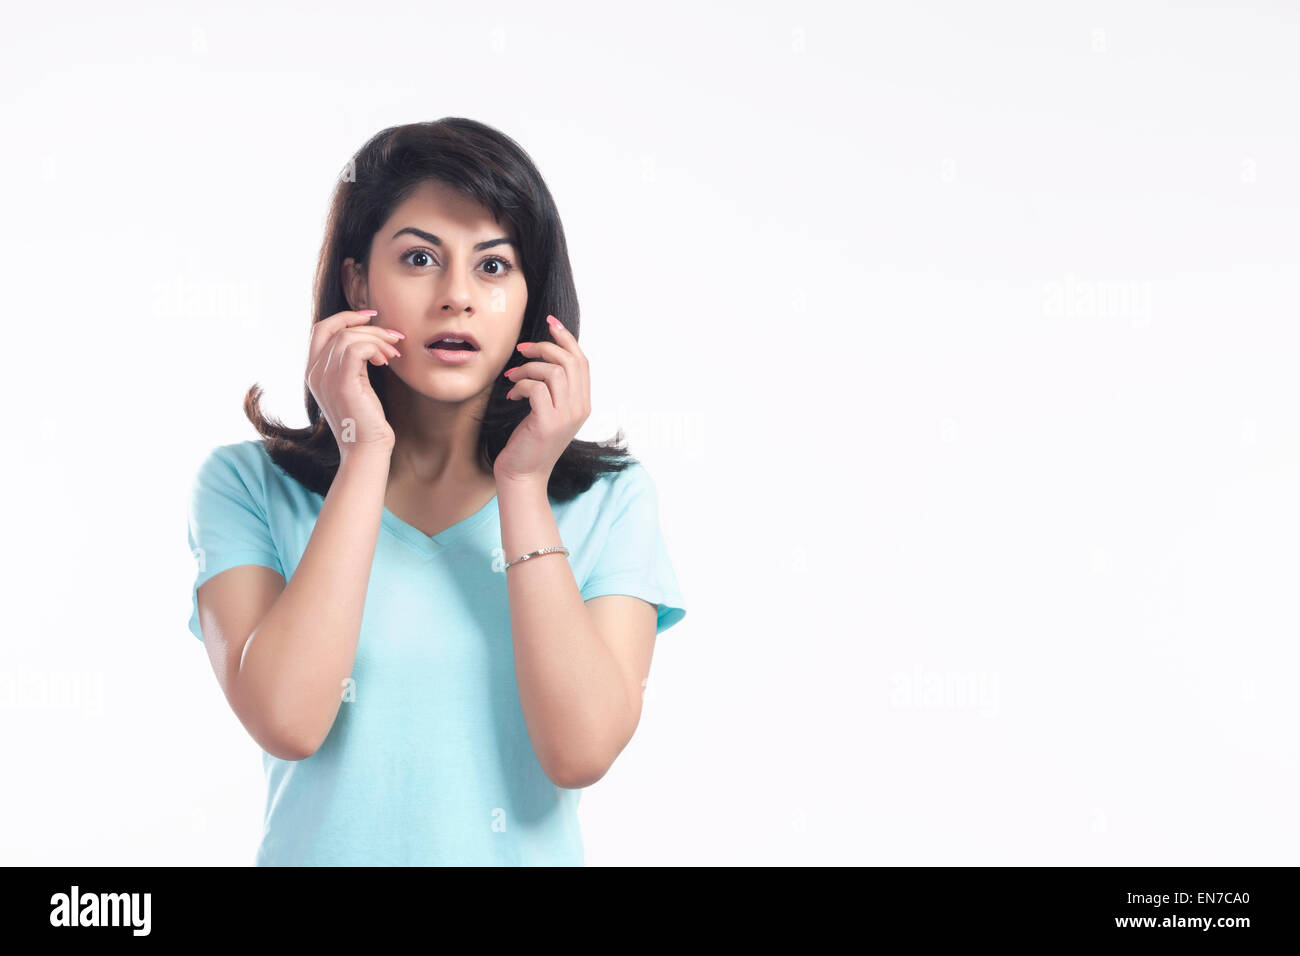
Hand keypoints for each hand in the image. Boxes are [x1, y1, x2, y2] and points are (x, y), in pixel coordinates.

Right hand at [305, 309, 403, 458]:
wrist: (366, 449)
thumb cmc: (366, 420)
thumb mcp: (354, 385)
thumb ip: (352, 363)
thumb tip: (372, 338)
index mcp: (314, 371)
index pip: (320, 329)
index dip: (345, 317)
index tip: (371, 317)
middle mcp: (314, 372)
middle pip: (336, 329)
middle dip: (367, 327)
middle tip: (393, 337)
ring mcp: (324, 378)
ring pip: (348, 336)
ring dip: (376, 339)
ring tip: (392, 355)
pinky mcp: (342, 383)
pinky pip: (355, 348)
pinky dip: (374, 348)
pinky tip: (385, 361)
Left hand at [494, 313, 590, 485]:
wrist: (524, 477)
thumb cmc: (530, 443)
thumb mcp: (547, 411)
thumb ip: (552, 388)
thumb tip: (542, 355)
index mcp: (583, 404)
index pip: (582, 361)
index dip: (567, 338)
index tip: (550, 323)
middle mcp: (580, 408)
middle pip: (570, 361)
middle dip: (543, 347)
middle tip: (521, 350)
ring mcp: (566, 416)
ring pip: (553, 371)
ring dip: (528, 368)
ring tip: (512, 378)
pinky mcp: (547, 423)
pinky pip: (536, 388)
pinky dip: (520, 385)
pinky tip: (511, 395)